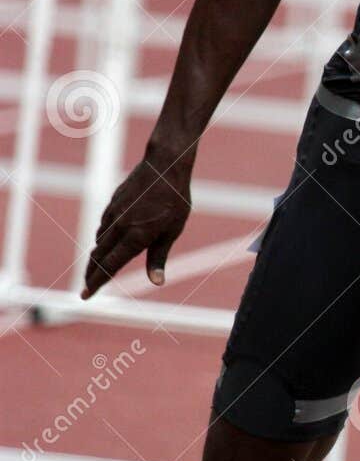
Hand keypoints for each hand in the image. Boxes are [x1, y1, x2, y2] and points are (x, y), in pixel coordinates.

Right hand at [81, 151, 191, 297]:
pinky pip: (103, 227)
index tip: (86, 295)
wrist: (164, 165)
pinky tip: (105, 245)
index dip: (97, 283)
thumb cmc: (174, 200)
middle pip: (99, 257)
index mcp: (135, 237)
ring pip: (99, 242)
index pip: (110, 266)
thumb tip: (156, 282)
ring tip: (95, 271)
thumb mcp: (172, 231)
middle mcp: (120, 227)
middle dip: (91, 275)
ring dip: (95, 258)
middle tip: (85, 289)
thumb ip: (158, 257)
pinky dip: (102, 240)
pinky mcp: (113, 204)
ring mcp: (114, 214)